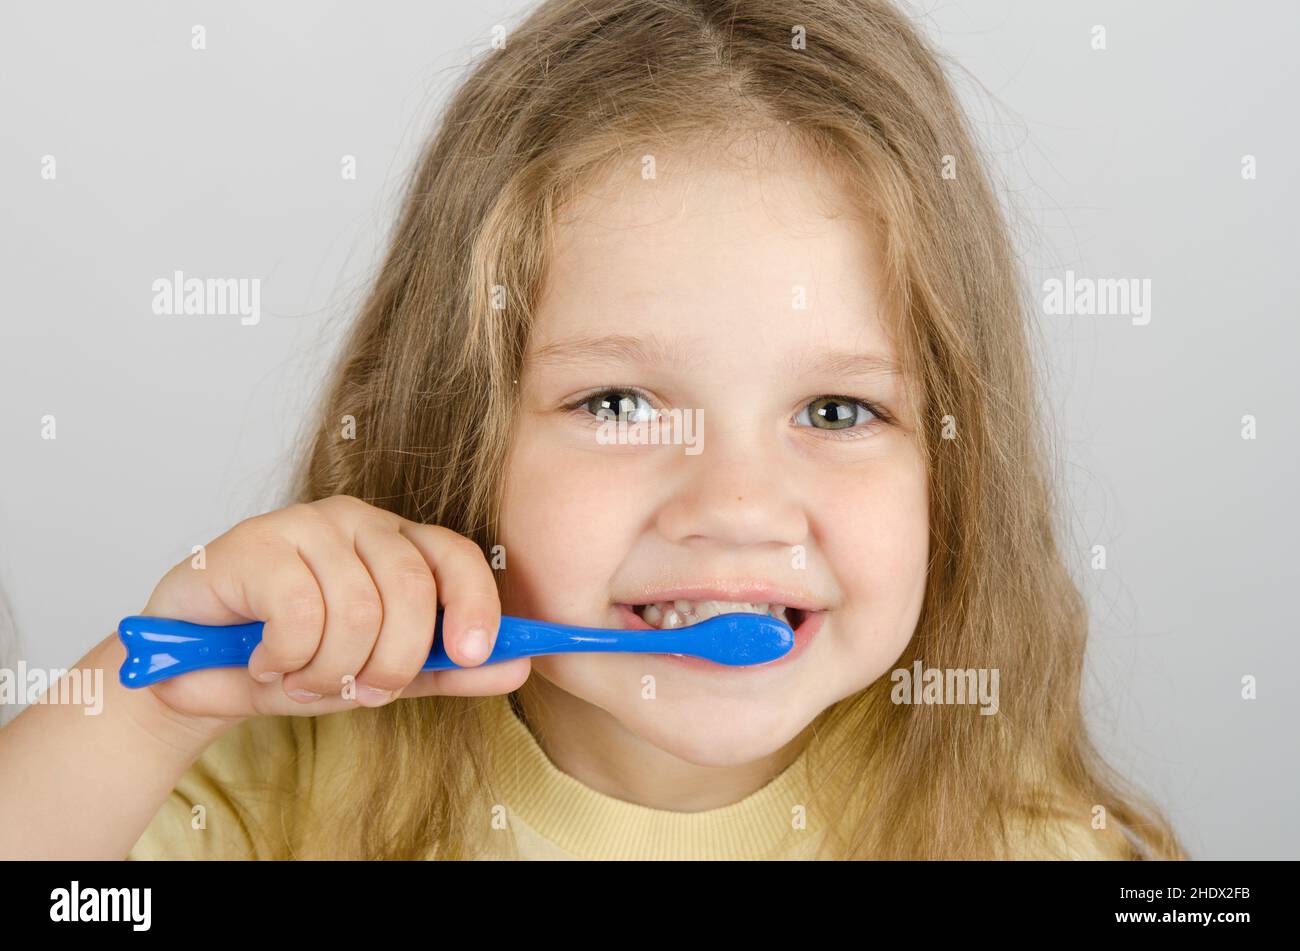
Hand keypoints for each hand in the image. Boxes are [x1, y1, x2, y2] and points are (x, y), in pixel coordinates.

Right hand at [134, 495, 528, 724]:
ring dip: (327, 671)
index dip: (474, 604)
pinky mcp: (256, 542)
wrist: (193, 669)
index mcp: (398, 544)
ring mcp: (306, 525)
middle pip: (410, 590)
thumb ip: (449, 670)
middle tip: (358, 692)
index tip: (471, 654)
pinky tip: (265, 662)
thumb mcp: (381, 674)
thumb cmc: (296, 660)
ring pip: (356, 610)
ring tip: (300, 679)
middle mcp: (358, 522)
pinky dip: (285, 659)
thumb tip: (520, 667)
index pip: (457, 557)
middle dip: (390, 662)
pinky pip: (300, 613)